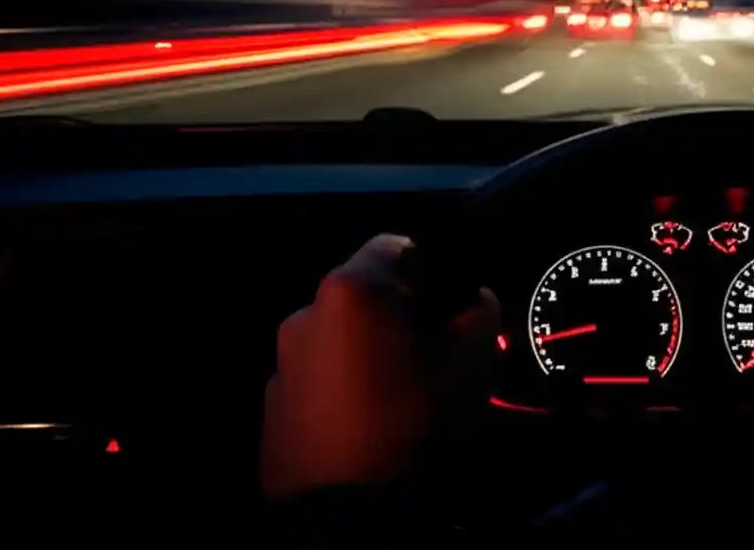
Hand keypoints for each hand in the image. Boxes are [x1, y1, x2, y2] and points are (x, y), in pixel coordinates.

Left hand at [261, 234, 498, 498]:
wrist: (342, 510)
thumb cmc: (410, 420)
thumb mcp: (470, 360)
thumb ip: (478, 310)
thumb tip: (472, 297)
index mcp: (352, 288)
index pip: (400, 244)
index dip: (435, 270)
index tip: (454, 307)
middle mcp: (306, 311)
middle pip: (370, 295)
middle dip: (404, 317)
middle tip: (437, 357)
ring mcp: (283, 359)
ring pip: (345, 338)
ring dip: (373, 353)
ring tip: (404, 395)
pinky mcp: (274, 401)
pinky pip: (322, 376)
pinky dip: (347, 387)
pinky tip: (370, 423)